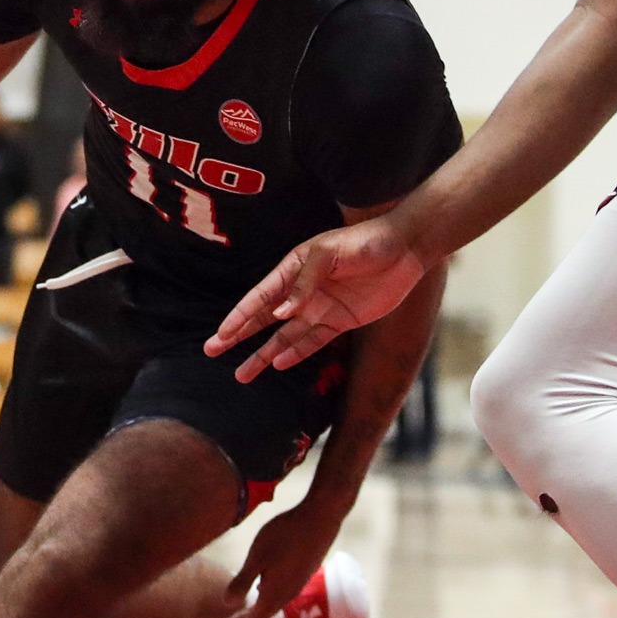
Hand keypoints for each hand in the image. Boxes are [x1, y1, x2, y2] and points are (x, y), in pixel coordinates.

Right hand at [206, 216, 426, 381]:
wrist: (404, 249)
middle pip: (263, 319)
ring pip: (283, 337)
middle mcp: (302, 291)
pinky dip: (294, 354)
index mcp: (293, 268)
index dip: (239, 316)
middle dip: (237, 336)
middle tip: (211, 351)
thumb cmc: (365, 243)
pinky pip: (312, 342)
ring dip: (262, 354)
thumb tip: (281, 315)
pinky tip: (277, 364)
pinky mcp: (340, 322)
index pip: (260, 297)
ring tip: (241, 374)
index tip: (220, 334)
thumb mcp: (328, 253)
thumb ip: (304, 283)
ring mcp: (319, 308)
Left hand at [215, 501, 345, 617]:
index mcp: (274, 594)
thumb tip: (227, 604)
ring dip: (251, 612)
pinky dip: (263, 599)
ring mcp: (295, 584)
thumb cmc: (286, 533)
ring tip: (235, 614)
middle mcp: (286, 594)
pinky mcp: (300, 573)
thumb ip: (242, 581)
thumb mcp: (258, 555)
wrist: (321, 517)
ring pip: (270, 604)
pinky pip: (278, 594)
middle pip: (260, 617)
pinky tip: (259, 589)